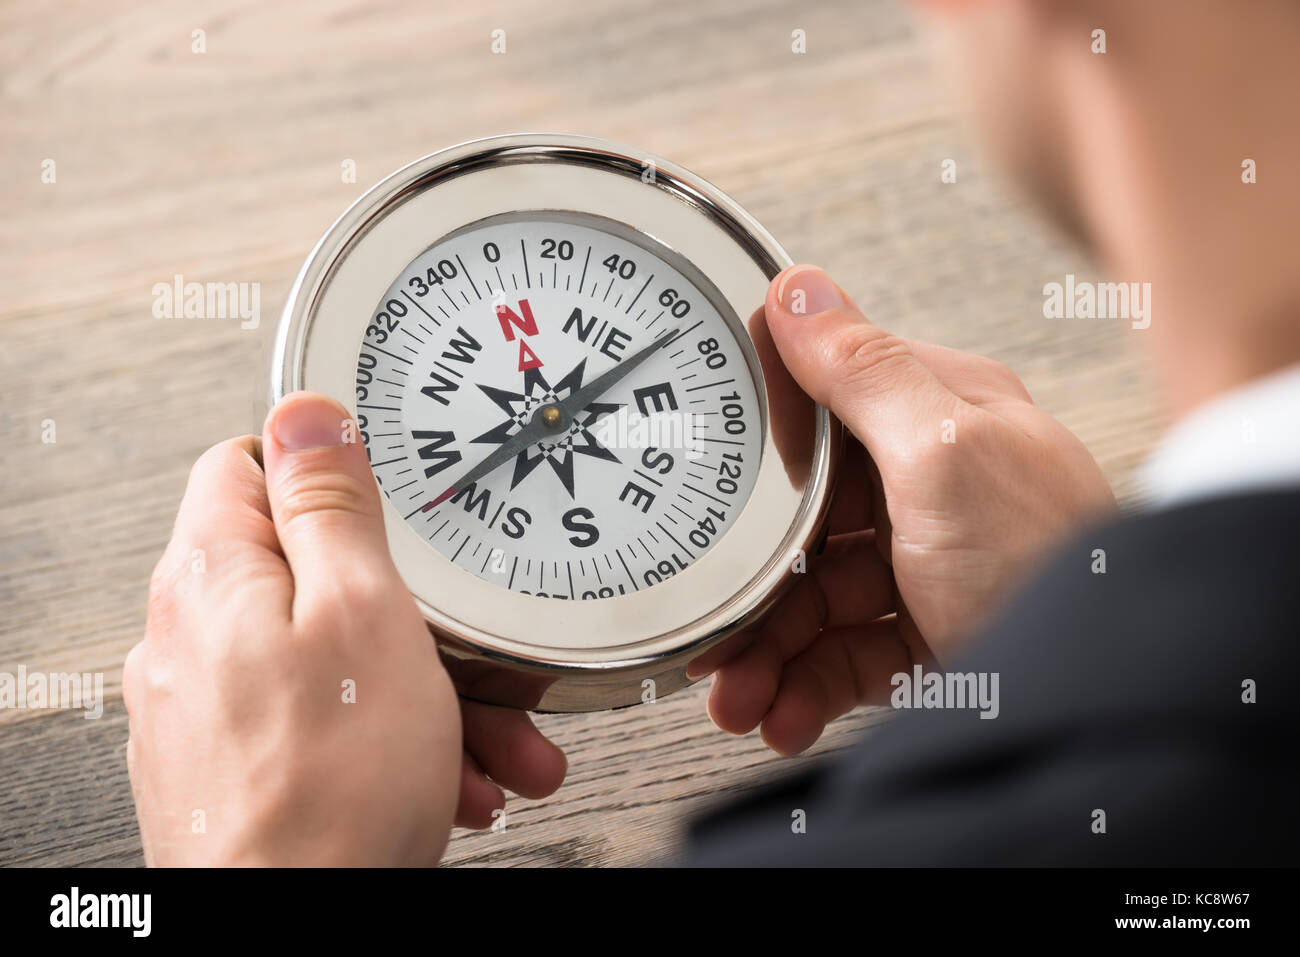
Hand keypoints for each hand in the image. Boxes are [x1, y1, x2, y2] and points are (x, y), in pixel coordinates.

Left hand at [124, 392, 565, 864]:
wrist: (298, 928)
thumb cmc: (331, 791)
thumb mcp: (363, 612)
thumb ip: (331, 506)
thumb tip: (303, 413)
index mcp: (211, 578)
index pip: (248, 466)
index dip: (328, 476)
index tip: (388, 506)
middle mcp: (189, 639)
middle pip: (311, 581)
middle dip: (412, 617)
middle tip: (473, 653)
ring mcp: (207, 711)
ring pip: (331, 664)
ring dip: (423, 693)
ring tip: (492, 741)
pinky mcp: (233, 768)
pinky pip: (322, 725)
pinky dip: (389, 742)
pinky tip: (449, 780)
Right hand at [689, 265, 1114, 755]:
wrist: (1102, 696)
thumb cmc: (1046, 562)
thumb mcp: (944, 452)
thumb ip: (864, 374)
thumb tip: (798, 292)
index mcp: (941, 415)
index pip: (826, 409)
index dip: (764, 449)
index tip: (706, 486)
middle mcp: (932, 485)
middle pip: (808, 521)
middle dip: (751, 579)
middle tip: (710, 623)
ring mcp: (928, 565)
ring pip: (816, 599)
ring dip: (765, 651)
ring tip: (736, 696)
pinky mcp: (927, 636)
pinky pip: (842, 657)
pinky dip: (802, 688)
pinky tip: (778, 713)